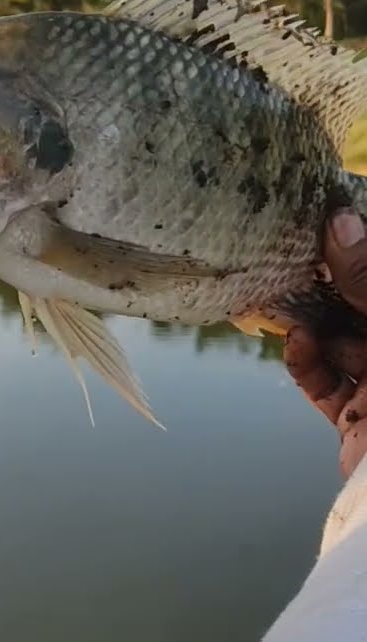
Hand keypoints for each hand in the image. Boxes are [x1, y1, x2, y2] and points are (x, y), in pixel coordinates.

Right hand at [285, 207, 366, 478]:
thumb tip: (339, 221)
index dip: (361, 250)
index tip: (329, 220)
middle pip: (363, 308)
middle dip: (332, 283)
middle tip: (294, 252)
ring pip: (344, 342)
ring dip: (314, 321)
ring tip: (282, 293)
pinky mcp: (358, 421)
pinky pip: (327, 383)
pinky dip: (308, 362)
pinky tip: (296, 342)